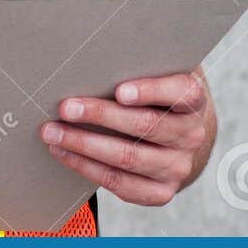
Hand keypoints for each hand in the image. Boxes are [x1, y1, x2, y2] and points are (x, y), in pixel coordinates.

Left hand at [40, 67, 215, 207]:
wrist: (177, 135)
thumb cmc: (157, 96)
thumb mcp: (159, 72)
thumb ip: (141, 63)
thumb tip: (97, 55)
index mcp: (193, 101)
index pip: (180, 93)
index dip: (151, 91)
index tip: (119, 91)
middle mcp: (191, 135)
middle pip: (145, 125)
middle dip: (100, 115)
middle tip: (66, 108)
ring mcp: (178, 167)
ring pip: (127, 158)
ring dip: (84, 144)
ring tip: (54, 133)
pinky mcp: (161, 192)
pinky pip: (119, 183)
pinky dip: (86, 167)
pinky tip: (65, 152)